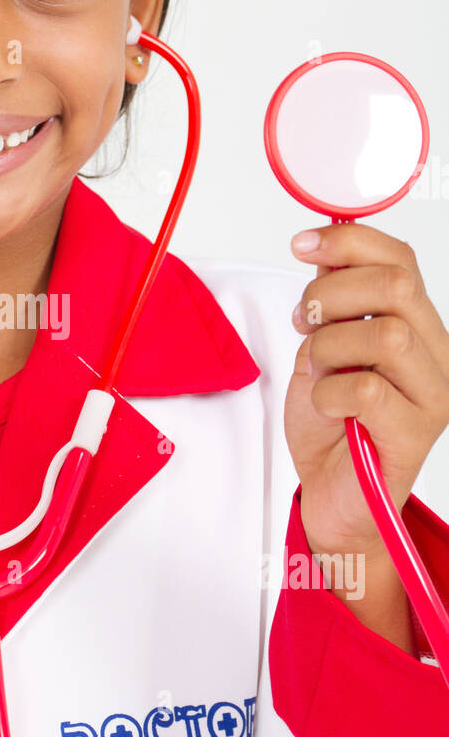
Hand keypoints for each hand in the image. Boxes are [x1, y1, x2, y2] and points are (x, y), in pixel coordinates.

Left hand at [284, 223, 448, 615]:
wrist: (331, 495)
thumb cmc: (330, 425)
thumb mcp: (322, 349)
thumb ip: (330, 305)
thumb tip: (322, 249)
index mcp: (418, 326)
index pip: (400, 260)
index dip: (348, 242)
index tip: (301, 244)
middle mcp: (436, 355)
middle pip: (395, 287)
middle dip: (331, 293)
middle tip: (302, 320)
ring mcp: (432, 395)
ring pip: (385, 335)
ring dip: (329, 345)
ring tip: (316, 368)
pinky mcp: (414, 434)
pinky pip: (368, 389)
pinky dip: (330, 390)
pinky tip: (325, 405)